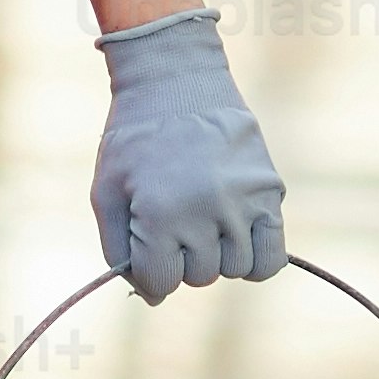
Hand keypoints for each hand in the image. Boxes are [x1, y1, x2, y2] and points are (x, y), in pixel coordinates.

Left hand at [90, 4, 284, 298]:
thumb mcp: (106, 192)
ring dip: (216, 256)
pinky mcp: (270, 192)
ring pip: (233, 270)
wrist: (176, 82)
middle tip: (174, 217)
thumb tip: (152, 296)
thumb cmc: (134, 141)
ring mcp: (243, 203)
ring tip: (204, 221)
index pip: (160, 282)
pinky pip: (272, 258)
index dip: (149, 269)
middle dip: (181, 257)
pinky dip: (255, 261)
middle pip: (198, 276)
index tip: (147, 242)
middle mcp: (206, 213)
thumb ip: (118, 251)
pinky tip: (237, 240)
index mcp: (160, 215)